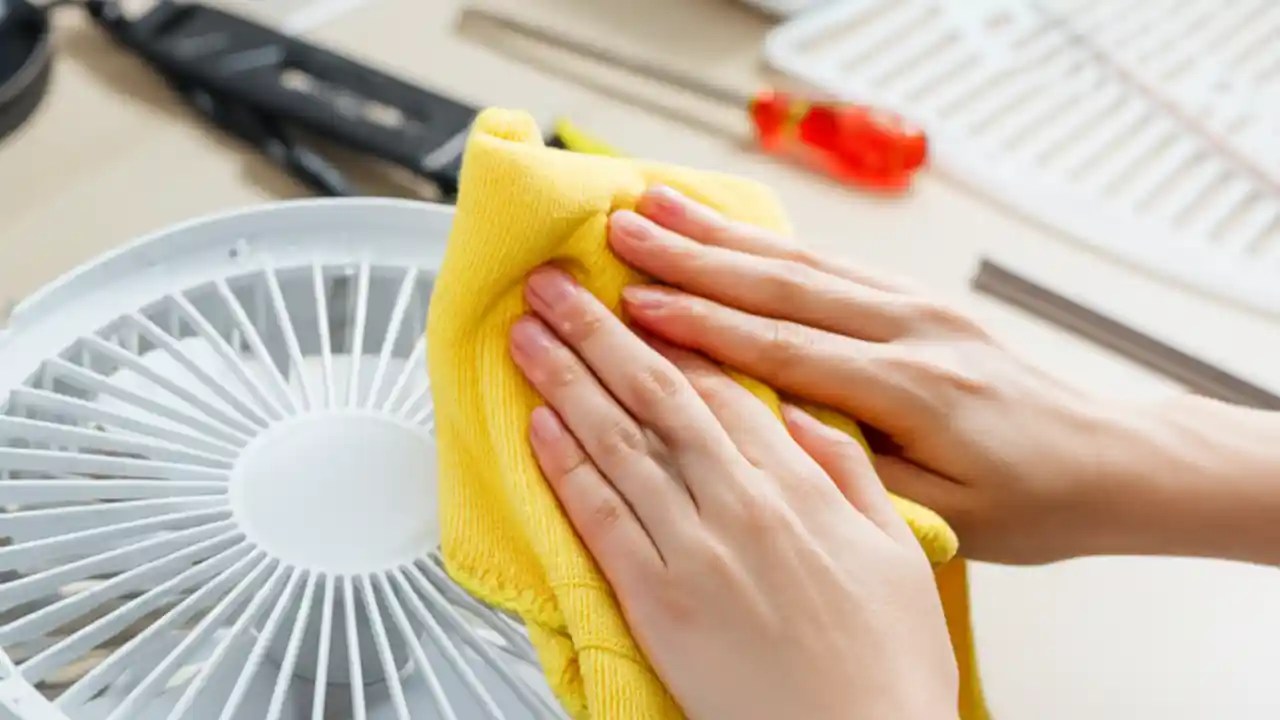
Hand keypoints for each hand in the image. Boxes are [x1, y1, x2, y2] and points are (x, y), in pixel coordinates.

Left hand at [511, 266, 959, 719]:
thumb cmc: (888, 664)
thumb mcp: (897, 554)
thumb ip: (851, 476)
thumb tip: (809, 416)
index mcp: (801, 487)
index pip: (723, 387)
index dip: (672, 335)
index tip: (634, 297)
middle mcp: (740, 505)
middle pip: (657, 397)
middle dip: (598, 332)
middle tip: (553, 286)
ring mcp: (693, 551)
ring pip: (618, 445)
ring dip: (566, 381)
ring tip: (528, 335)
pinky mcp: (656, 603)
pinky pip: (601, 520)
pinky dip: (566, 468)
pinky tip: (539, 426)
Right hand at [605, 186, 1162, 564]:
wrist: (1105, 460)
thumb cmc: (1029, 502)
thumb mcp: (947, 513)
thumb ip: (858, 467)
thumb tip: (771, 425)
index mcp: (911, 388)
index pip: (784, 347)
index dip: (703, 324)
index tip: (634, 303)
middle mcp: (910, 329)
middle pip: (783, 284)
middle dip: (694, 257)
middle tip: (621, 231)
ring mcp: (916, 306)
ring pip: (803, 260)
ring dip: (723, 234)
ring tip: (656, 207)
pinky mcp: (918, 301)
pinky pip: (832, 262)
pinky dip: (771, 242)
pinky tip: (729, 228)